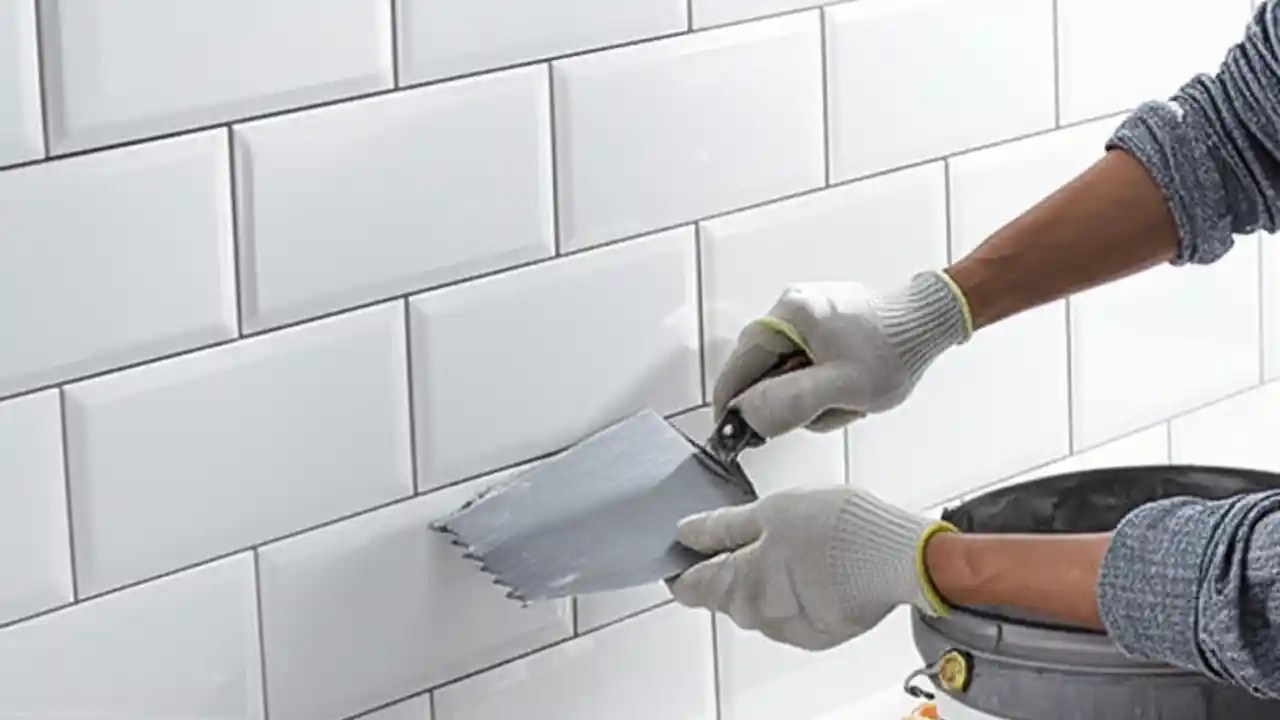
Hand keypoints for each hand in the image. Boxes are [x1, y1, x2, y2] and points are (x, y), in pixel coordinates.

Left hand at [669, 486, 955, 649]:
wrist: (902, 559)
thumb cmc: (839, 531)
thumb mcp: (771, 510)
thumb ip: (722, 526)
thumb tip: (686, 532)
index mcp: (737, 587)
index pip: (687, 586)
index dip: (684, 561)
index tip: (693, 540)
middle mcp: (758, 618)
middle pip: (725, 591)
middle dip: (733, 561)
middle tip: (759, 525)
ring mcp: (790, 629)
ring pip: (760, 600)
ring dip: (767, 573)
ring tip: (796, 538)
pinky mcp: (820, 633)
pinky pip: (792, 609)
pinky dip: (795, 587)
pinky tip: (817, 560)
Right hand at [713, 271, 969, 438]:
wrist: (931, 322)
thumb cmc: (893, 351)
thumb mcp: (841, 387)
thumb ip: (789, 402)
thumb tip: (746, 416)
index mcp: (788, 315)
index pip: (739, 366)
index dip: (730, 404)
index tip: (729, 434)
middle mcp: (791, 306)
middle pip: (762, 368)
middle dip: (789, 398)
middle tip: (825, 411)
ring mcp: (807, 311)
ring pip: (786, 368)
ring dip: (809, 393)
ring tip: (846, 399)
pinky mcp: (822, 319)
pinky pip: (805, 360)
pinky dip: (821, 380)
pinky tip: (848, 385)